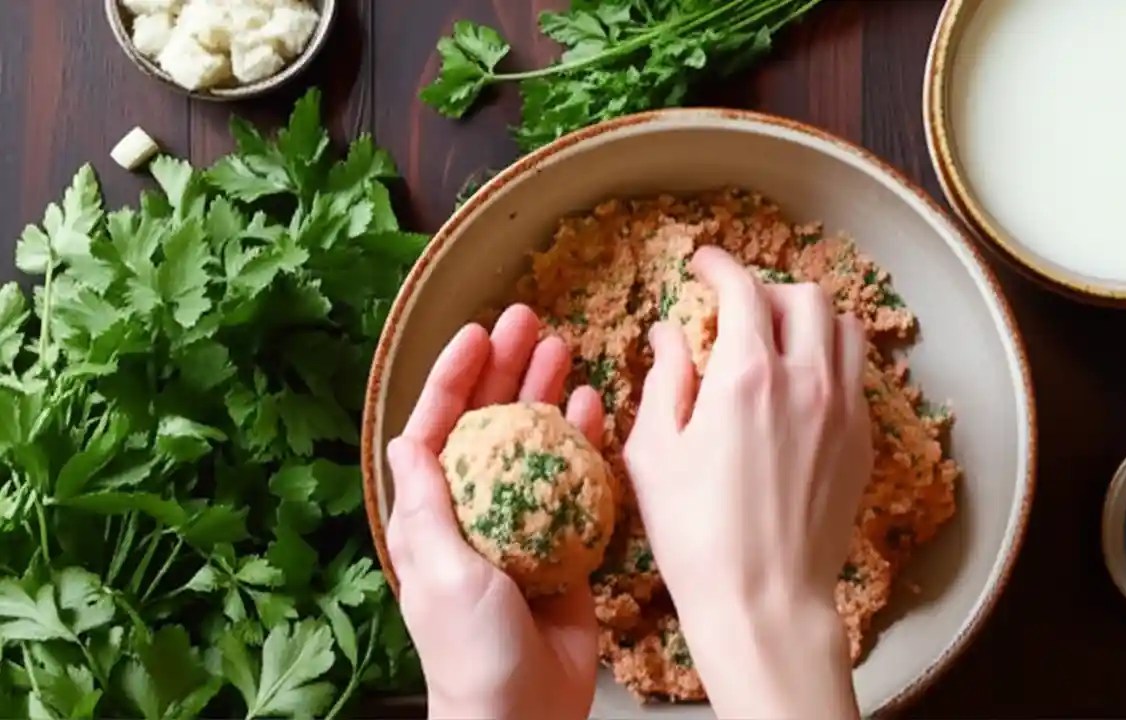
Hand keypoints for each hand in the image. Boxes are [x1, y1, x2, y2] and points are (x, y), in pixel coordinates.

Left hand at [385, 305, 604, 719]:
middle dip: (506, 369)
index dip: (453, 377)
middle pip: (490, 422)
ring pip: (535, 442)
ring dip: (548, 394)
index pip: (437, 428)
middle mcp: (476, 508)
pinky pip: (577, 480)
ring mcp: (522, 522)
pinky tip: (596, 409)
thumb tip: (408, 440)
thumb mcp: (441, 572)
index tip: (476, 333)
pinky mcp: (565, 542)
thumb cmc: (472, 653)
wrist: (525, 714)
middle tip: (531, 322)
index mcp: (434, 513)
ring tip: (565, 349)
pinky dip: (586, 443)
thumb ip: (428, 504)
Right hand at [624, 247, 871, 718]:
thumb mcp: (653, 453)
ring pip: (843, 327)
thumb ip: (664, 379)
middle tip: (735, 308)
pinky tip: (801, 383)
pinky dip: (831, 357)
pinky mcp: (862, 442)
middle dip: (766, 289)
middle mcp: (805, 381)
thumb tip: (670, 334)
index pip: (742, 289)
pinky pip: (856, 373)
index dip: (719, 266)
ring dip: (808, 317)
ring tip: (776, 337)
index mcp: (746, 377)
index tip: (702, 265)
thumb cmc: (696, 535)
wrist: (765, 602)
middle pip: (803, 295)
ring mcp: (842, 410)